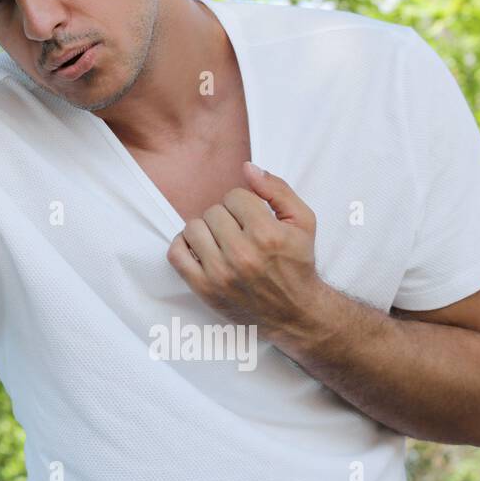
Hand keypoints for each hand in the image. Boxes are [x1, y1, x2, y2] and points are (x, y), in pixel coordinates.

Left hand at [166, 162, 324, 340]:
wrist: (294, 312)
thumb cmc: (297, 263)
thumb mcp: (303, 222)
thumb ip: (278, 190)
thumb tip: (247, 168)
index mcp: (267, 235)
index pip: (234, 196)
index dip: (244, 203)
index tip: (252, 218)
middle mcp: (242, 254)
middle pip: (213, 211)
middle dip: (226, 217)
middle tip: (239, 232)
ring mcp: (220, 273)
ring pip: (193, 228)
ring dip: (206, 231)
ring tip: (222, 241)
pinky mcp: (203, 288)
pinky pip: (176, 253)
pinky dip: (184, 245)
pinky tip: (201, 249)